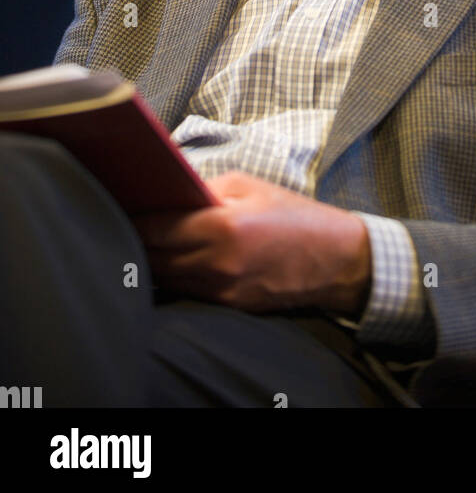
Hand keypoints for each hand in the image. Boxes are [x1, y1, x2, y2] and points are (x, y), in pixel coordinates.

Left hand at [132, 171, 371, 314]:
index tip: (122, 203)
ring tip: (143, 238)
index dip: (134, 217)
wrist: (334, 259)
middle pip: (154, 257)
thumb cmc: (294, 216)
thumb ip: (207, 190)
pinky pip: (186, 290)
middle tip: (126, 218)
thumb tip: (170, 190)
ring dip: (152, 259)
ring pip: (165, 278)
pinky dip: (173, 274)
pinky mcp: (226, 305)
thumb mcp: (252, 187)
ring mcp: (220, 290)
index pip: (157, 228)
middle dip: (136, 238)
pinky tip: (170, 258)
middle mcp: (216, 264)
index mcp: (223, 227)